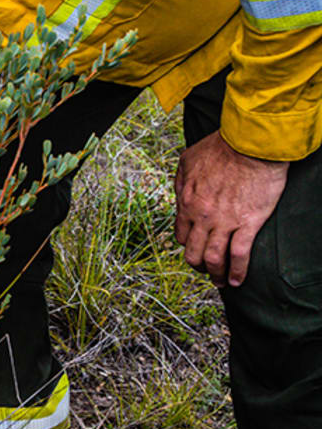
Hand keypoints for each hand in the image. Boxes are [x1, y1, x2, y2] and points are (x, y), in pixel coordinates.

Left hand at [174, 130, 287, 286]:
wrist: (250, 145)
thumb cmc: (221, 148)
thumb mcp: (187, 161)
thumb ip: (180, 181)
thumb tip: (179, 194)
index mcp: (186, 202)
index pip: (180, 234)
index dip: (186, 244)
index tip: (193, 248)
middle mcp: (201, 217)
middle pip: (193, 252)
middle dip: (197, 266)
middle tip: (205, 271)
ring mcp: (224, 222)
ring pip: (213, 258)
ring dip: (215, 275)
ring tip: (221, 282)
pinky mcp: (247, 224)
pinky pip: (238, 255)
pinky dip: (237, 272)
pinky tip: (237, 280)